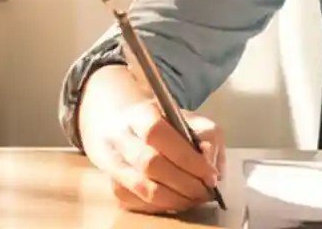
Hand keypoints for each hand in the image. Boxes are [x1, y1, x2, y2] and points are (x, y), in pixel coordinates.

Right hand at [84, 98, 224, 213]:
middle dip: (184, 183)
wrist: (126, 126)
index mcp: (140, 114)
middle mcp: (119, 138)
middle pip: (149, 164)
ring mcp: (110, 163)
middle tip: (206, 191)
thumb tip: (209, 162)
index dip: (186, 158)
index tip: (211, 174)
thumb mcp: (191, 119)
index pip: (157, 134)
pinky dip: (160, 206)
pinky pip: (135, 202)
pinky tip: (177, 201)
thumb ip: (206, 136)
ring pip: (141, 187)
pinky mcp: (112, 185)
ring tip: (195, 199)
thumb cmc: (166, 124)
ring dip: (174, 198)